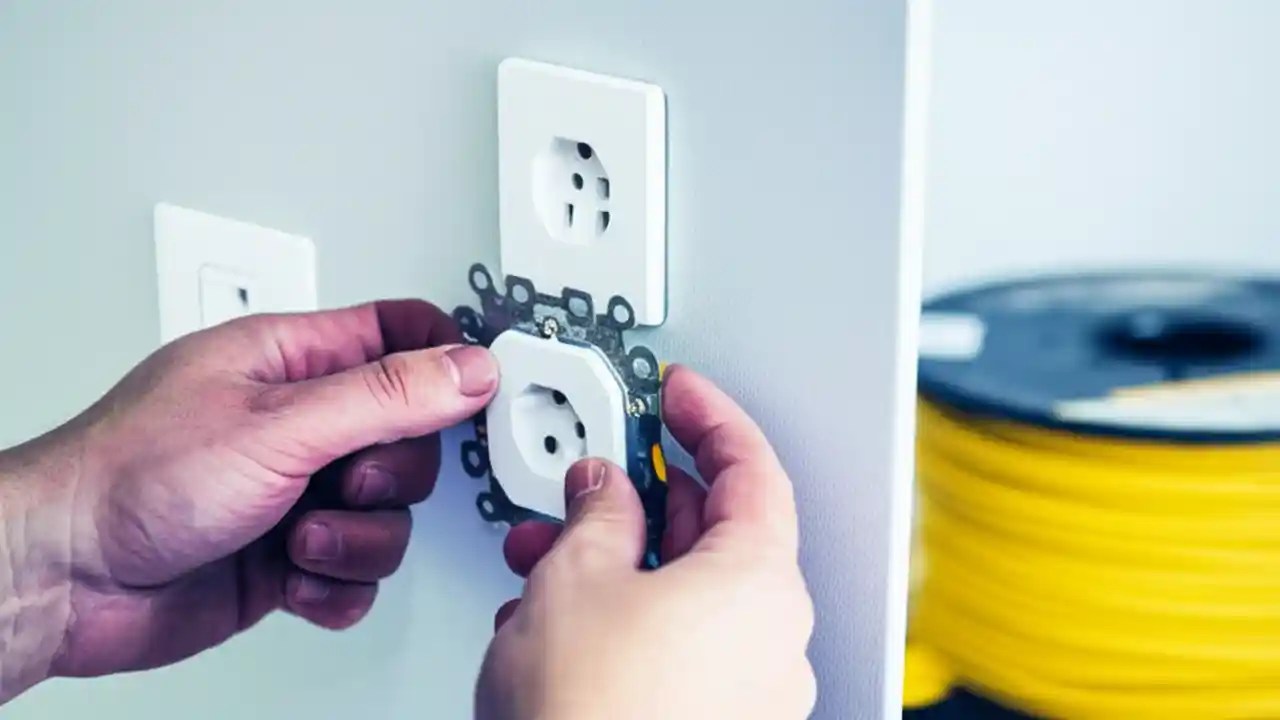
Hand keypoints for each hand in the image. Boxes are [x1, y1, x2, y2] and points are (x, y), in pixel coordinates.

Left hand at [0, 300, 497, 699]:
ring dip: (353, 541)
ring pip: (389, 514)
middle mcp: (300, 424)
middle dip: (386, 478)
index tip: (476, 393)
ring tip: (295, 539)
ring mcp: (296, 492)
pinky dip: (335, 587)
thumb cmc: (128, 479)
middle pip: (410, 438)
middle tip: (339, 482)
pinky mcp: (289, 557)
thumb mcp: (277, 424)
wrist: (65, 580)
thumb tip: (467, 367)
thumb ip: (385, 396)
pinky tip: (290, 577)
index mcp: (293, 361)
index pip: (401, 332)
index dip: (449, 357)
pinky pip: (359, 574)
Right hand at [476, 366, 815, 719]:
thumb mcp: (576, 579)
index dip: (711, 417)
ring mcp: (750, 688)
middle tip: (600, 471)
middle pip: (719, 531)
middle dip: (644, 497)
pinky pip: (680, 643)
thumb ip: (598, 512)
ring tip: (550, 553)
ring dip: (619, 560)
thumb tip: (602, 488)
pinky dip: (629, 616)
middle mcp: (773, 637)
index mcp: (760, 582)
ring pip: (688, 591)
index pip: (753, 467)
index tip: (679, 394)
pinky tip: (564, 618)